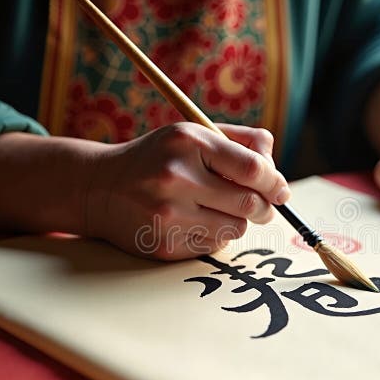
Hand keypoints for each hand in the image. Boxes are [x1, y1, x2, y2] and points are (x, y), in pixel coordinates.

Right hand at [86, 122, 289, 259]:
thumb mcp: (193, 134)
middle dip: (265, 207)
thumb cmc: (158, 158)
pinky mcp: (164, 244)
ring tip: (215, 209)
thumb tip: (276, 173)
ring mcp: (168, 215)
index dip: (275, 183)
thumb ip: (240, 142)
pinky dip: (213, 235)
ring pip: (236, 228)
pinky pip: (213, 245)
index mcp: (188, 142)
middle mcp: (176, 177)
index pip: (253, 169)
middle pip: (250, 204)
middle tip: (263, 207)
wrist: (99, 188)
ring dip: (237, 221)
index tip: (280, 190)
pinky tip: (192, 221)